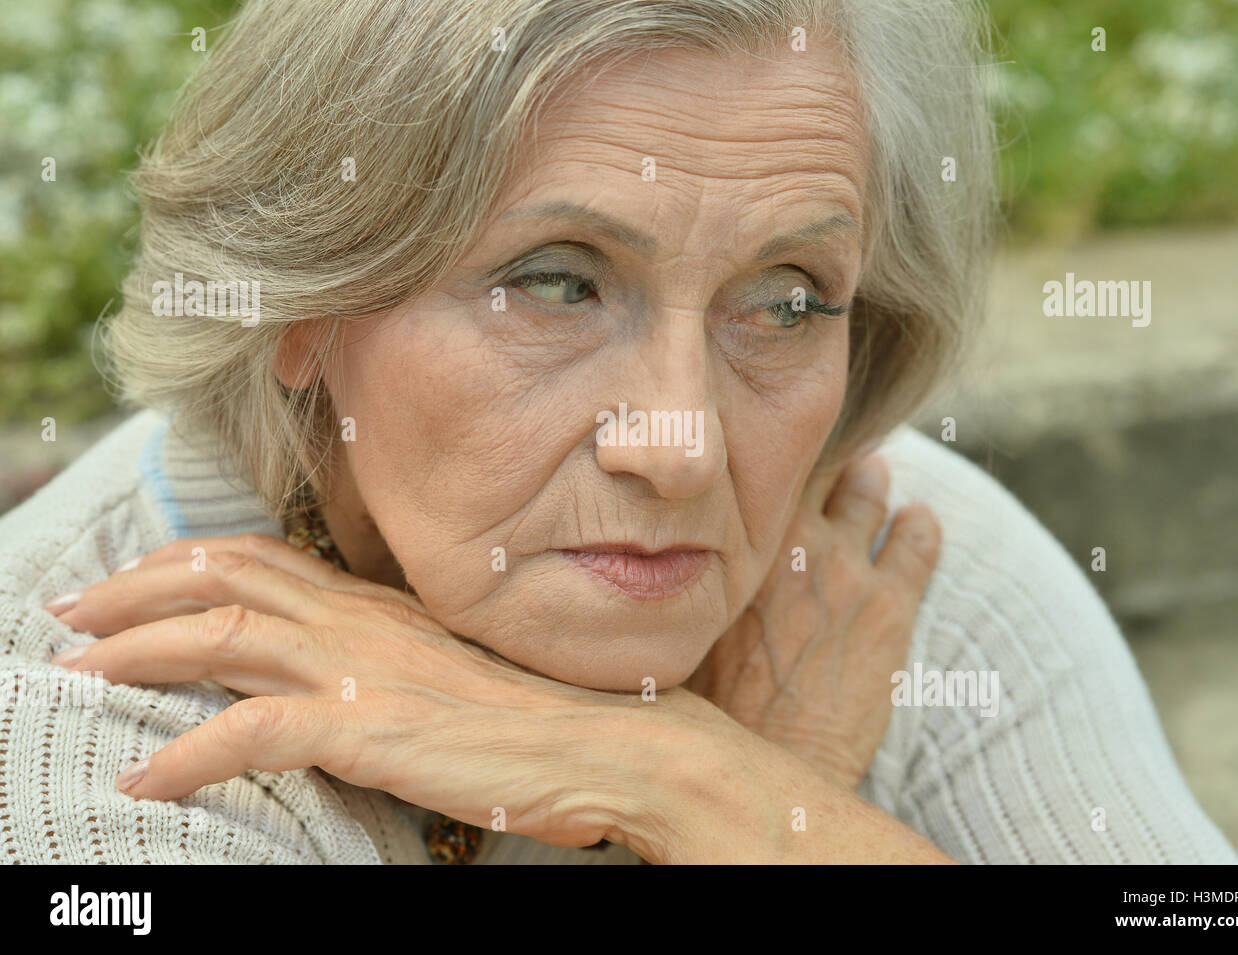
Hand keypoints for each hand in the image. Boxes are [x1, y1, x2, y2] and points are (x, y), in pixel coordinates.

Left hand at [45, 534, 724, 852]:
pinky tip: (144, 777)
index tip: (133, 580)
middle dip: (136, 587)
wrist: (617, 745)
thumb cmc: (544, 722)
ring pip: (222, 638)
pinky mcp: (373, 725)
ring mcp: (367, 669)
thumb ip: (394, 666)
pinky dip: (188, 752)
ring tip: (74, 673)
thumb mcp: (453, 679)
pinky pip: (255, 732)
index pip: (267, 560)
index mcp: (383, 607)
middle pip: (227, 579)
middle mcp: (365, 623)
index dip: (187, 563)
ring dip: (135, 652)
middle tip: (71, 610)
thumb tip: (347, 682)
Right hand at [684, 450, 940, 790]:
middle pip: (814, 464)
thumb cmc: (712, 709)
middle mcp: (792, 542)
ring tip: (871, 477)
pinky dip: (920, 525)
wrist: (768, 769)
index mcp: (735, 542)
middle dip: (820, 457)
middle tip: (821, 458)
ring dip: (870, 481)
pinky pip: (919, 539)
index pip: (756, 467)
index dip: (765, 456)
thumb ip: (687, 576)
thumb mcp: (682, 627)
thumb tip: (666, 547)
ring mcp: (846, 569)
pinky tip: (918, 521)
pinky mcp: (891, 605)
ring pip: (868, 489)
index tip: (768, 453)